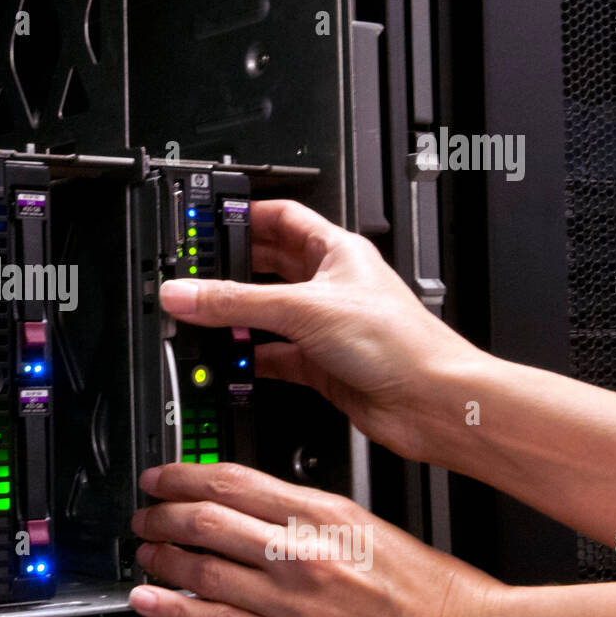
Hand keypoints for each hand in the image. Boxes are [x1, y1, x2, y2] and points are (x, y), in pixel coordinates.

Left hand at [129, 462, 504, 616]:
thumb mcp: (368, 525)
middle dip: (162, 515)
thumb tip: (254, 511)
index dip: (183, 476)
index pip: (233, 481)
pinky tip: (150, 602)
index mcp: (324, 513)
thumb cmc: (434, 590)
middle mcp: (303, 553)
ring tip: (145, 554)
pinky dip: (174, 612)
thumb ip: (308, 517)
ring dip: (162, 560)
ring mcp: (295, 604)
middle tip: (143, 515)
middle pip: (207, 521)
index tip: (160, 477)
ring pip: (204, 571)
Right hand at [159, 199, 480, 461]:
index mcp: (336, 251)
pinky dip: (249, 359)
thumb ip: (237, 302)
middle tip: (195, 270)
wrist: (430, 402)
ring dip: (237, 316)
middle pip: (269, 265)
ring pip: (267, 312)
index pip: (282, 217)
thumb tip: (186, 292)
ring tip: (201, 315)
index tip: (208, 220)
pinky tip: (230, 361)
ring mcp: (324, 325)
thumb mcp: (303, 309)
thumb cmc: (399, 342)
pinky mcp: (319, 364)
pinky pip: (272, 355)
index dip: (245, 214)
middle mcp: (330, 285)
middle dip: (232, 267)